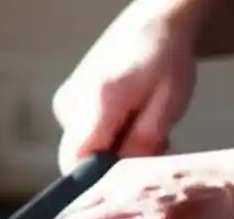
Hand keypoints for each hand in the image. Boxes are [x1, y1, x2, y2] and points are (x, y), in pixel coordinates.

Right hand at [53, 1, 202, 171]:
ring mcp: (65, 102)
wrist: (152, 24)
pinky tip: (125, 118)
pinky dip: (103, 136)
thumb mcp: (167, 106)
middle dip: (110, 164)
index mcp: (98, 102)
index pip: (76, 163)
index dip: (98, 179)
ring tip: (139, 126)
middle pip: (77, 159)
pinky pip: (80, 135)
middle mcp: (72, 104)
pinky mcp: (65, 102)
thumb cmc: (166, 59)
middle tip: (146, 146)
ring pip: (81, 149)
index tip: (126, 176)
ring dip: (109, 149)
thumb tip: (123, 176)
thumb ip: (143, 144)